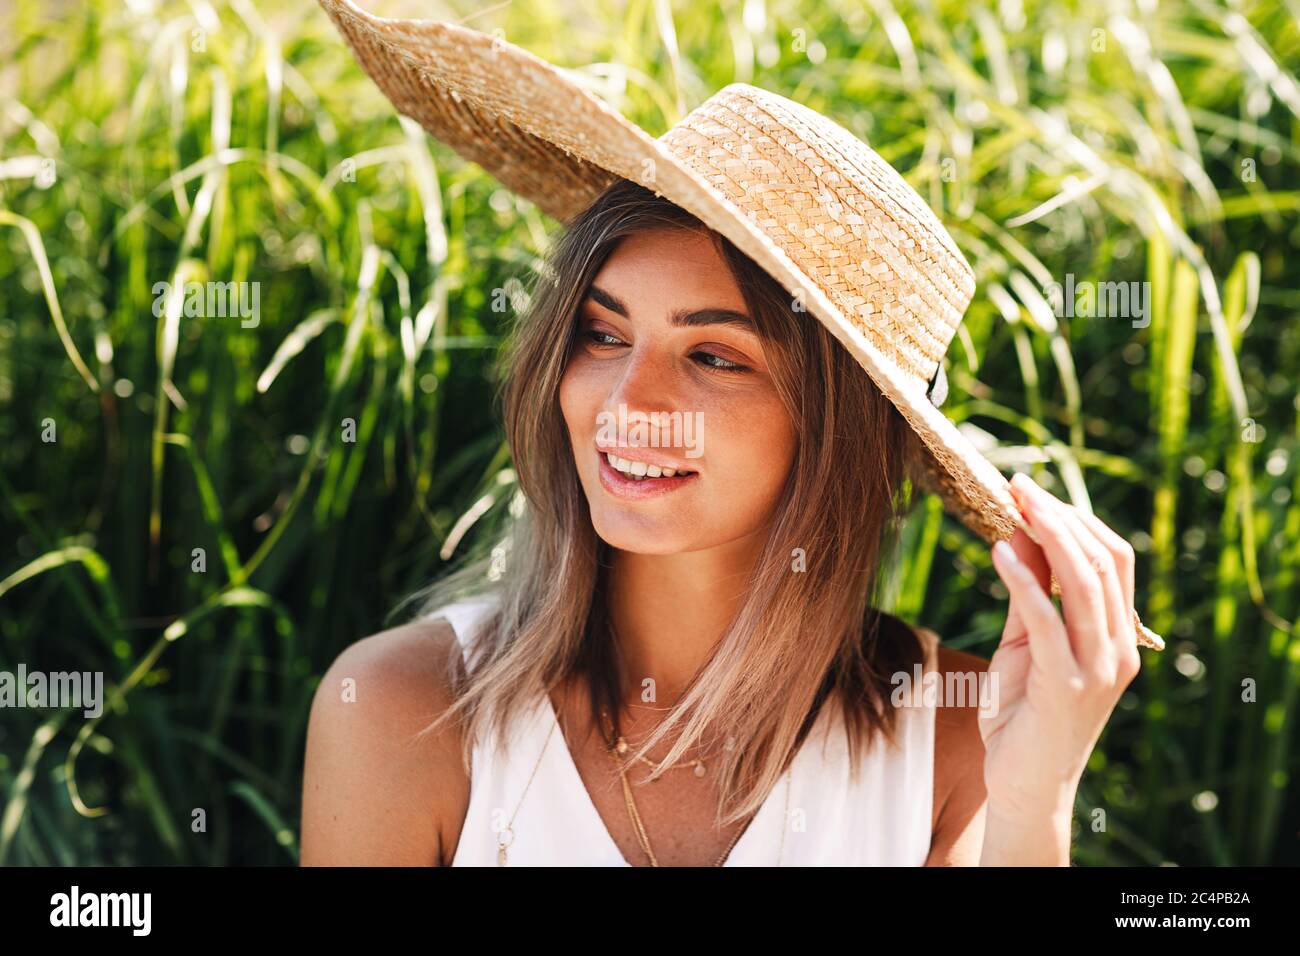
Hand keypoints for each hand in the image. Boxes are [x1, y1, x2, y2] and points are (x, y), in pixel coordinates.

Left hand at [980, 472, 1142, 823]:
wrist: (1023, 786)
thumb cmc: (1023, 714)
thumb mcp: (1025, 643)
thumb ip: (1028, 593)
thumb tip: (1017, 532)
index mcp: (1116, 635)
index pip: (1113, 559)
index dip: (1077, 518)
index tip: (1033, 492)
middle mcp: (1117, 649)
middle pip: (1103, 562)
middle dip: (1061, 517)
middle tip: (1019, 486)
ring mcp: (1097, 668)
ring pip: (1085, 584)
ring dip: (1048, 536)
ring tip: (1013, 504)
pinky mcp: (1066, 685)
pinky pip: (1048, 622)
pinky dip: (1025, 583)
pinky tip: (1001, 554)